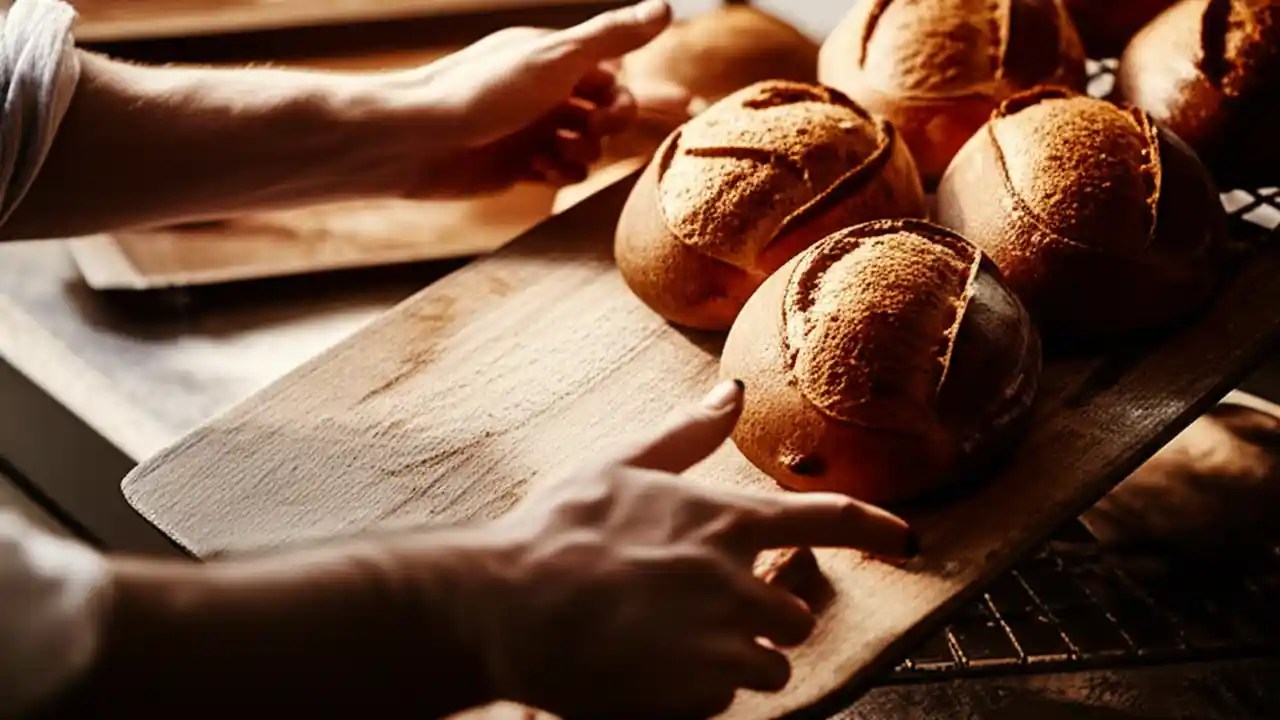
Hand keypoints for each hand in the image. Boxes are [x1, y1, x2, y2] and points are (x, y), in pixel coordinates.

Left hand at [377, 0, 687, 196]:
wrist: (419, 141)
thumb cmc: (485, 92)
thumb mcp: (558, 57)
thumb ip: (613, 35)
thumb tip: (666, 8)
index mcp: (552, 59)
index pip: (613, 80)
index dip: (626, 101)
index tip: (617, 118)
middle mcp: (543, 92)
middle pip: (602, 116)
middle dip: (604, 130)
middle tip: (587, 134)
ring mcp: (530, 129)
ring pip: (583, 148)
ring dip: (580, 156)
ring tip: (554, 155)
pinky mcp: (515, 166)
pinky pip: (558, 173)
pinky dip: (558, 174)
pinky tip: (540, 171)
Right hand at [452, 380, 915, 717]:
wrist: (510, 607)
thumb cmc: (560, 528)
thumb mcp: (622, 463)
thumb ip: (687, 433)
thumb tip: (733, 390)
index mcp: (726, 520)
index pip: (827, 519)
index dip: (876, 527)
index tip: (907, 540)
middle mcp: (738, 583)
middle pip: (795, 612)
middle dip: (764, 614)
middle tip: (702, 608)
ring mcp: (723, 643)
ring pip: (767, 663)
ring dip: (736, 656)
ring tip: (670, 641)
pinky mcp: (700, 692)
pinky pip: (722, 697)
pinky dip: (697, 688)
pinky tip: (648, 667)